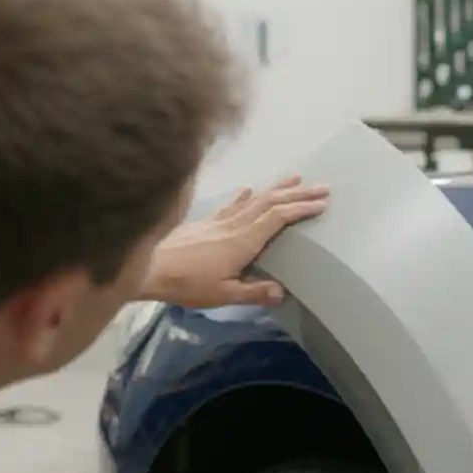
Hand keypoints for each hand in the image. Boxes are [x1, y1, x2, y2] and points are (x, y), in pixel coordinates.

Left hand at [142, 175, 328, 307]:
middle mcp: (234, 224)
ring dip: (277, 187)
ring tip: (296, 177)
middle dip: (298, 193)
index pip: (278, 218)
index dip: (301, 209)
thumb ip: (253, 292)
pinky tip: (249, 189)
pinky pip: (232, 203)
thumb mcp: (223, 295)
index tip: (321, 204)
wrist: (149, 267)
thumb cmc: (187, 284)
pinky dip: (246, 195)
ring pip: (254, 198)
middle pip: (271, 202)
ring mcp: (219, 220)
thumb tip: (282, 291)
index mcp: (242, 241)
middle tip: (323, 187)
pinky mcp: (206, 221)